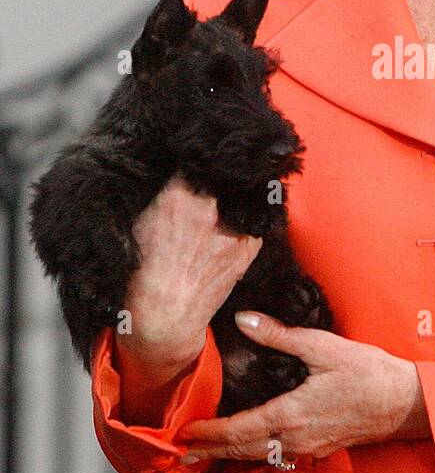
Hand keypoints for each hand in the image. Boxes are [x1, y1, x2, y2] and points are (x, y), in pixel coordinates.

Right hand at [120, 173, 262, 369]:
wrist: (164, 316)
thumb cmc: (144, 270)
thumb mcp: (141, 220)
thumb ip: (163, 189)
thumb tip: (179, 164)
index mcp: (178, 195)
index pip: (198, 157)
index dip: (200, 155)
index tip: (201, 156)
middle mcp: (211, 207)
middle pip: (228, 171)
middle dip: (225, 167)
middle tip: (223, 166)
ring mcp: (234, 228)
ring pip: (247, 192)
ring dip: (242, 188)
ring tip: (235, 189)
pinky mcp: (250, 245)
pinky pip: (256, 216)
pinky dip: (249, 212)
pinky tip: (237, 217)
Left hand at [175, 310, 431, 461]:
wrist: (406, 403)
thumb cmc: (368, 374)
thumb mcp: (323, 347)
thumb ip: (279, 335)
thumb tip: (243, 320)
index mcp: (290, 415)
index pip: (238, 429)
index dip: (209, 432)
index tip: (185, 432)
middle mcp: (294, 438)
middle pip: (242, 450)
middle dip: (210, 451)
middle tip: (180, 453)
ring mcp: (307, 447)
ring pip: (258, 456)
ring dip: (229, 455)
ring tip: (205, 455)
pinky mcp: (319, 448)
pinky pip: (276, 456)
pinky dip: (253, 454)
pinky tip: (248, 448)